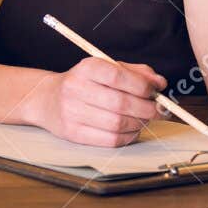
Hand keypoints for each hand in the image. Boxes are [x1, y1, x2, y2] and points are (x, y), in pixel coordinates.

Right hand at [32, 56, 165, 147]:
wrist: (47, 99)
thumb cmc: (85, 82)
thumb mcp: (106, 68)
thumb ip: (135, 73)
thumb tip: (160, 83)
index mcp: (86, 68)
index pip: (117, 76)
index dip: (142, 85)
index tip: (156, 90)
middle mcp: (76, 89)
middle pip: (120, 103)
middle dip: (147, 108)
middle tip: (159, 109)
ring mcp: (72, 113)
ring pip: (117, 124)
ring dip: (140, 123)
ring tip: (144, 118)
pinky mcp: (73, 133)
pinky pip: (110, 140)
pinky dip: (129, 136)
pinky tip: (132, 129)